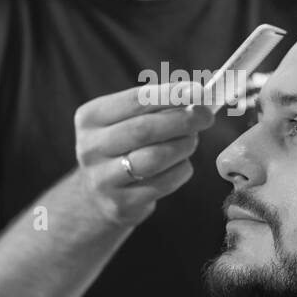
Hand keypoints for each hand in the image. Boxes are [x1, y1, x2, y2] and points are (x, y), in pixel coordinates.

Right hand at [74, 82, 216, 226]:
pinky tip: (181, 164)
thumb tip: (195, 96)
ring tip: (192, 140)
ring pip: (155, 158)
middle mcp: (90, 148)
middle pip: (144, 130)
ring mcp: (102, 180)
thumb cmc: (122, 147)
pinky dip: (181, 170)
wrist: (97, 196)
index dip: (169, 95)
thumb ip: (155, 107)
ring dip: (183, 146)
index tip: (197, 91)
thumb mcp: (125, 121)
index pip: (135, 101)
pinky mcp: (121, 205)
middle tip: (206, 116)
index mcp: (90, 118)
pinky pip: (163, 183)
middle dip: (182, 120)